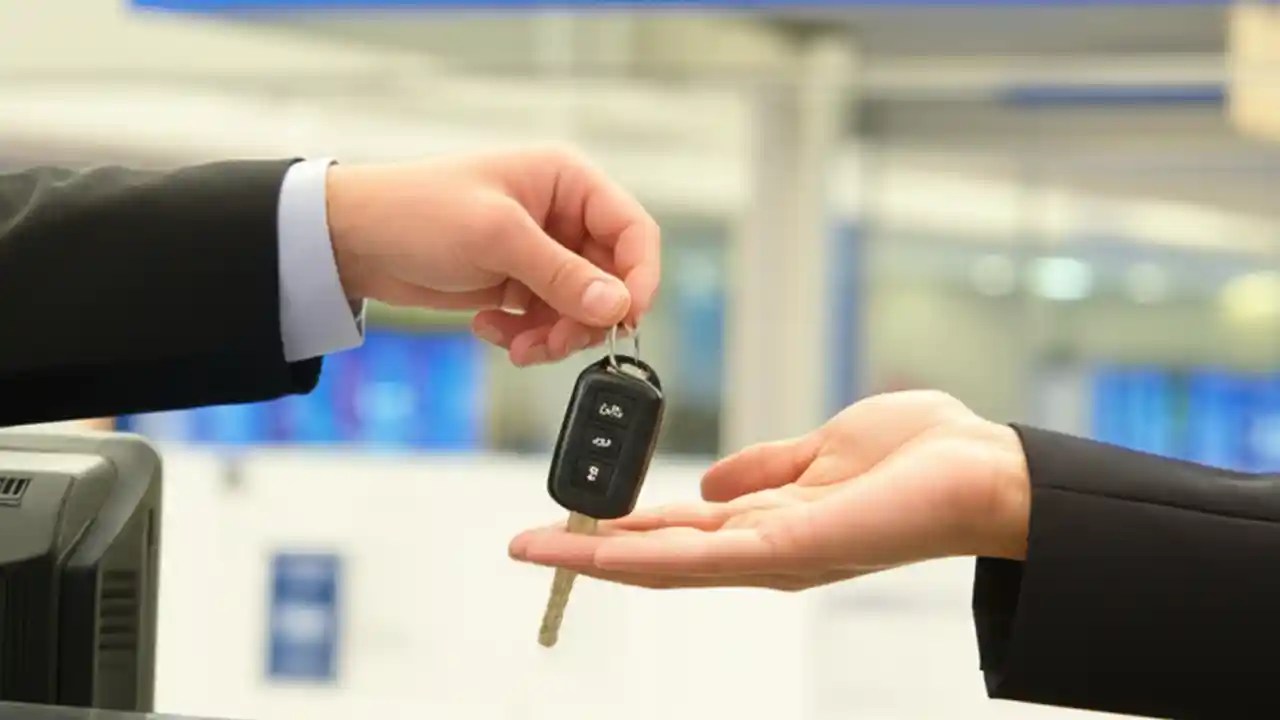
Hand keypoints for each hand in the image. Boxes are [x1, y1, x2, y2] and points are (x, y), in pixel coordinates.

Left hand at [325, 146, 659, 366]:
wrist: (352, 239)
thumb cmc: (417, 211)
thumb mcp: (497, 238)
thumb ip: (562, 274)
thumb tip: (617, 306)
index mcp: (567, 181)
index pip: (633, 230)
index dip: (639, 278)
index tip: (624, 319)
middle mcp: (561, 214)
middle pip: (609, 279)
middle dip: (584, 318)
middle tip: (554, 342)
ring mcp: (539, 251)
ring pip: (579, 307)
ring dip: (555, 335)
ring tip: (518, 346)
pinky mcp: (517, 282)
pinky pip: (547, 319)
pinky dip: (528, 335)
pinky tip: (491, 330)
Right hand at [509, 391, 1031, 590]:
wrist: (984, 470)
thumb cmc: (919, 458)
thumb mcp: (818, 451)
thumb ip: (763, 469)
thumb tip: (710, 484)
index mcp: (769, 522)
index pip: (678, 532)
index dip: (620, 532)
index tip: (568, 522)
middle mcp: (764, 550)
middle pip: (659, 557)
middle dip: (590, 555)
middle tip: (525, 549)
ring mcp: (774, 557)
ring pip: (667, 565)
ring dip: (598, 561)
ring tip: (538, 553)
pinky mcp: (790, 551)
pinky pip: (704, 558)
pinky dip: (645, 559)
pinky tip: (601, 553)